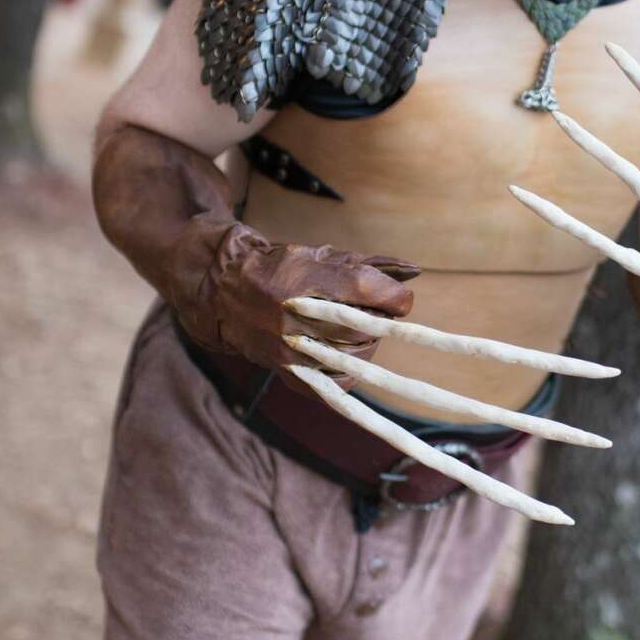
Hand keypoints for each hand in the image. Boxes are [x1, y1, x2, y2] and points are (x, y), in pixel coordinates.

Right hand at [184, 223, 417, 376]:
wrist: (224, 292)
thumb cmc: (281, 268)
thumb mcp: (320, 256)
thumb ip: (367, 264)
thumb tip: (415, 270)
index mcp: (307, 280)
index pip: (369, 291)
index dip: (394, 298)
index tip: (398, 300)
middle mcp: (297, 316)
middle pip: (365, 328)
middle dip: (381, 322)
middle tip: (378, 314)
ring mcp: (290, 348)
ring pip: (354, 357)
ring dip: (369, 345)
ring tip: (361, 332)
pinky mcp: (286, 370)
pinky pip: (335, 384)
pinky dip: (351, 374)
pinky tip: (349, 358)